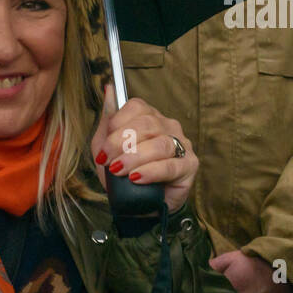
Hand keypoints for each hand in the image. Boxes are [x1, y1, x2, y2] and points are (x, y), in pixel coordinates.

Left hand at [90, 83, 197, 211]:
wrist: (138, 204)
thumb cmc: (124, 174)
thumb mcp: (107, 147)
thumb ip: (108, 119)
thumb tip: (109, 88)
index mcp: (150, 117)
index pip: (137, 107)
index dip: (117, 125)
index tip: (103, 147)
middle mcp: (168, 126)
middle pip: (147, 124)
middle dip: (121, 143)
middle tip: (107, 161)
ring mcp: (181, 145)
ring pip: (159, 144)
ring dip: (134, 158)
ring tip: (119, 171)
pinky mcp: (189, 165)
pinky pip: (170, 165)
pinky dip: (150, 171)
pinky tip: (137, 178)